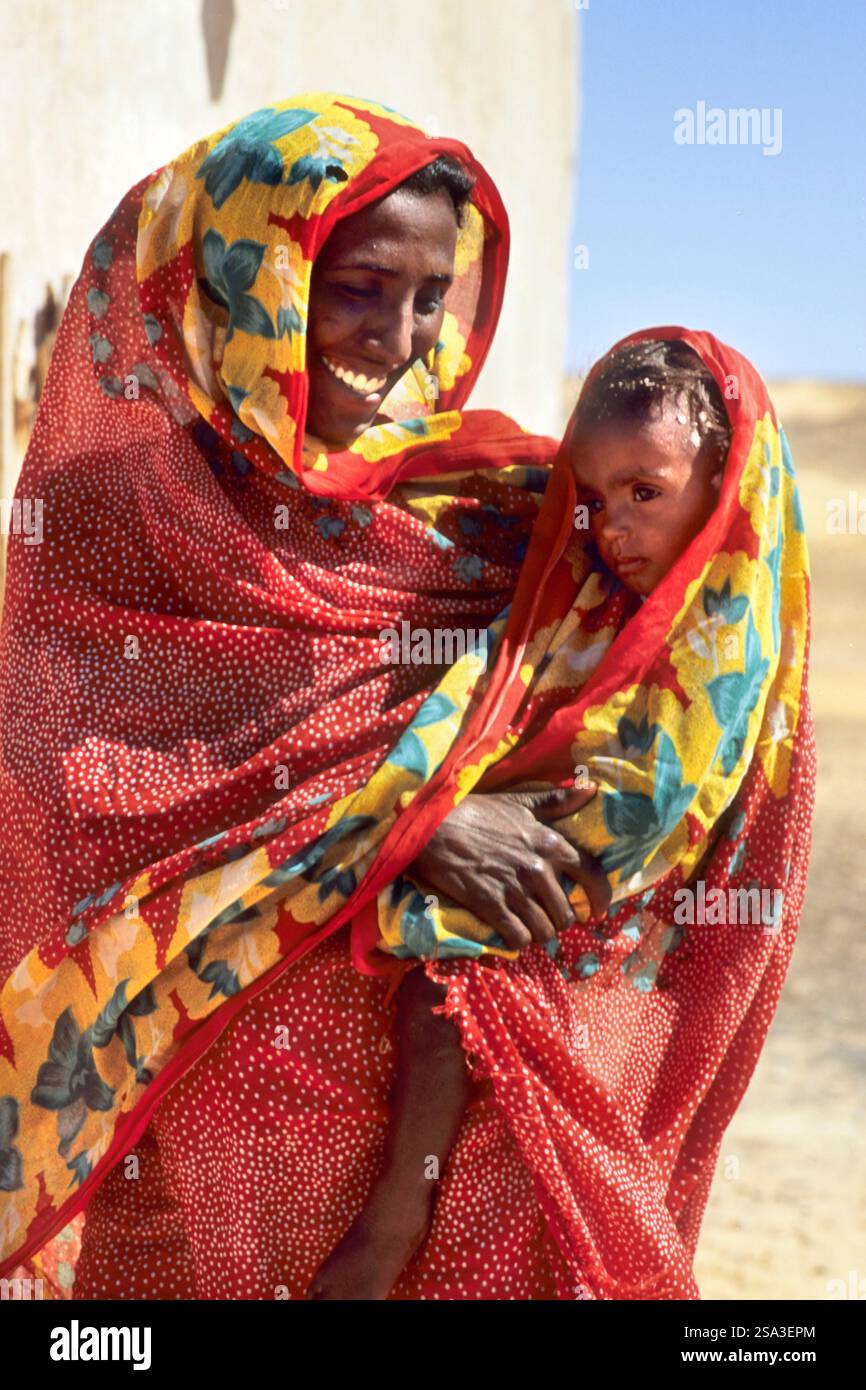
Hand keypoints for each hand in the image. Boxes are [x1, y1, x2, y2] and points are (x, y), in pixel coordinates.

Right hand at [411, 784, 610, 950]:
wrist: (433, 827)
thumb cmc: (476, 812)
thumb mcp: (519, 801)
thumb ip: (557, 801)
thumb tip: (591, 790)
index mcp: (550, 843)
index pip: (592, 876)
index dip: (601, 898)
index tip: (598, 912)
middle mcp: (538, 869)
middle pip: (566, 914)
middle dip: (559, 920)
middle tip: (548, 917)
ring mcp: (515, 890)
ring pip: (544, 931)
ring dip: (539, 932)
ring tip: (530, 926)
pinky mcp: (491, 906)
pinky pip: (519, 938)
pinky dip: (518, 941)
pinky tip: (512, 933)